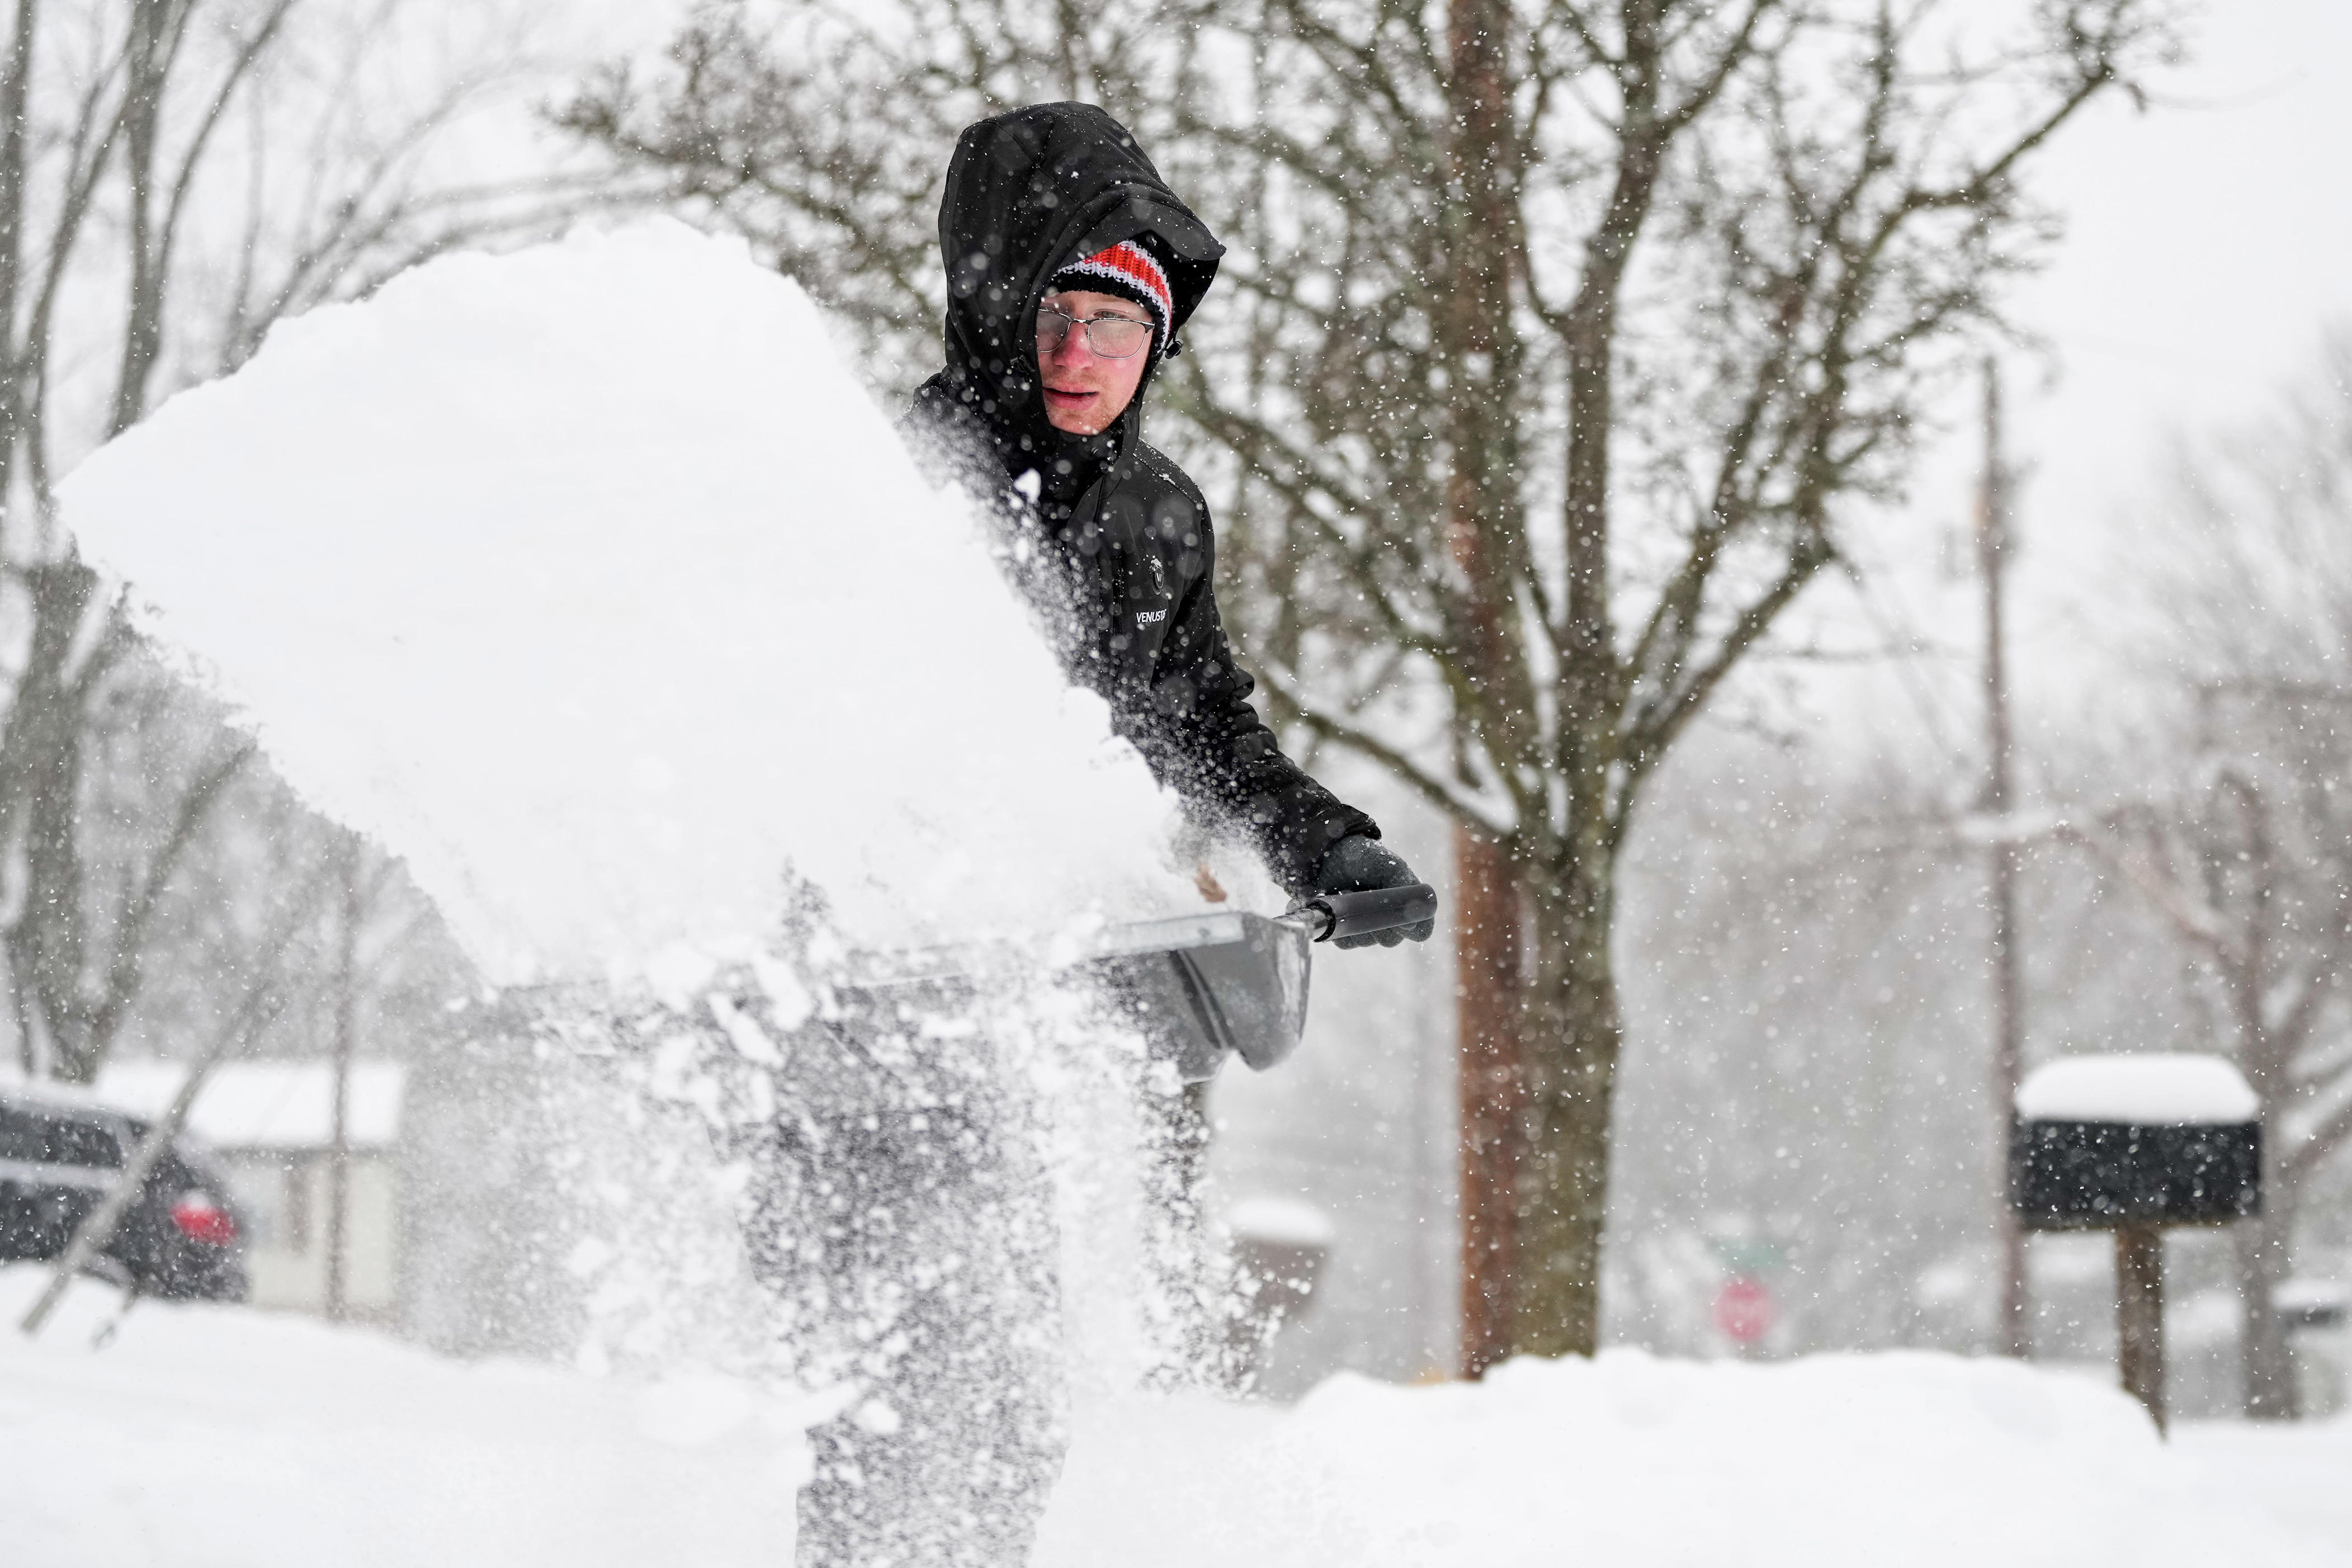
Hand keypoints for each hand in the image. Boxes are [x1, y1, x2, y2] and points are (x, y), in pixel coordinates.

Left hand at [1310, 835, 1435, 948]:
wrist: (1335, 852)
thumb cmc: (1368, 859)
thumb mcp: (1392, 868)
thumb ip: (1404, 891)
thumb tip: (1411, 926)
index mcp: (1406, 905)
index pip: (1420, 931)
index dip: (1413, 931)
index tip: (1401, 922)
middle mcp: (1387, 920)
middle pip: (1390, 941)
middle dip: (1378, 926)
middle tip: (1368, 907)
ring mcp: (1365, 926)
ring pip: (1365, 942)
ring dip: (1356, 921)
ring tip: (1349, 894)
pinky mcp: (1344, 929)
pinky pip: (1344, 941)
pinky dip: (1340, 925)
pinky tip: (1338, 905)